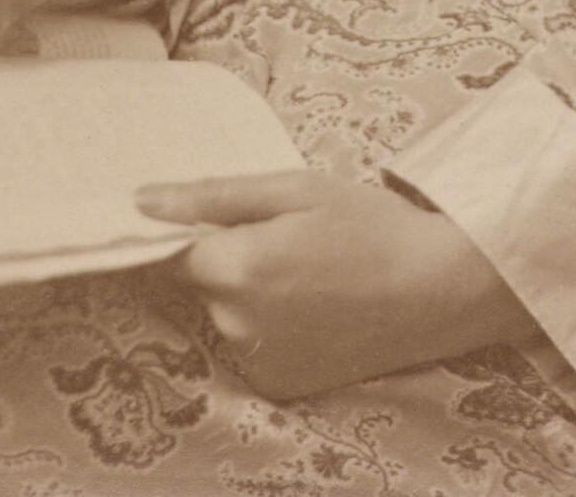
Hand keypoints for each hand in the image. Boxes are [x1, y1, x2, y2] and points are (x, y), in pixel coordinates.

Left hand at [136, 171, 539, 397]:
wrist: (436, 288)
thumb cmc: (370, 224)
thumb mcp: (296, 188)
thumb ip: (213, 196)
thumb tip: (139, 201)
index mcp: (237, 268)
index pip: (168, 252)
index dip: (185, 231)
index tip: (212, 218)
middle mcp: (236, 323)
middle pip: (200, 283)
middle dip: (226, 258)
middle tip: (286, 236)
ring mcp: (256, 361)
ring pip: (225, 314)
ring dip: (246, 293)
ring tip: (307, 270)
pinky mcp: (277, 386)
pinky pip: (249, 346)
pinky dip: (267, 326)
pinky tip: (312, 306)